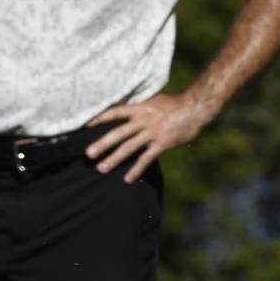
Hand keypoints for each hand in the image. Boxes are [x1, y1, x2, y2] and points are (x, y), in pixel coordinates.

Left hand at [86, 94, 211, 182]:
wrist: (195, 109)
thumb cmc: (174, 105)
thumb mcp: (154, 101)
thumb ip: (139, 107)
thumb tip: (126, 109)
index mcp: (139, 108)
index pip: (115, 112)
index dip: (99, 118)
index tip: (84, 126)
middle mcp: (143, 120)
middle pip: (118, 133)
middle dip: (102, 144)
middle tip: (88, 154)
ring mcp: (152, 132)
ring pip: (129, 147)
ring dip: (114, 159)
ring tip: (101, 169)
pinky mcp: (162, 143)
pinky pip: (146, 158)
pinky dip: (137, 169)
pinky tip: (127, 179)